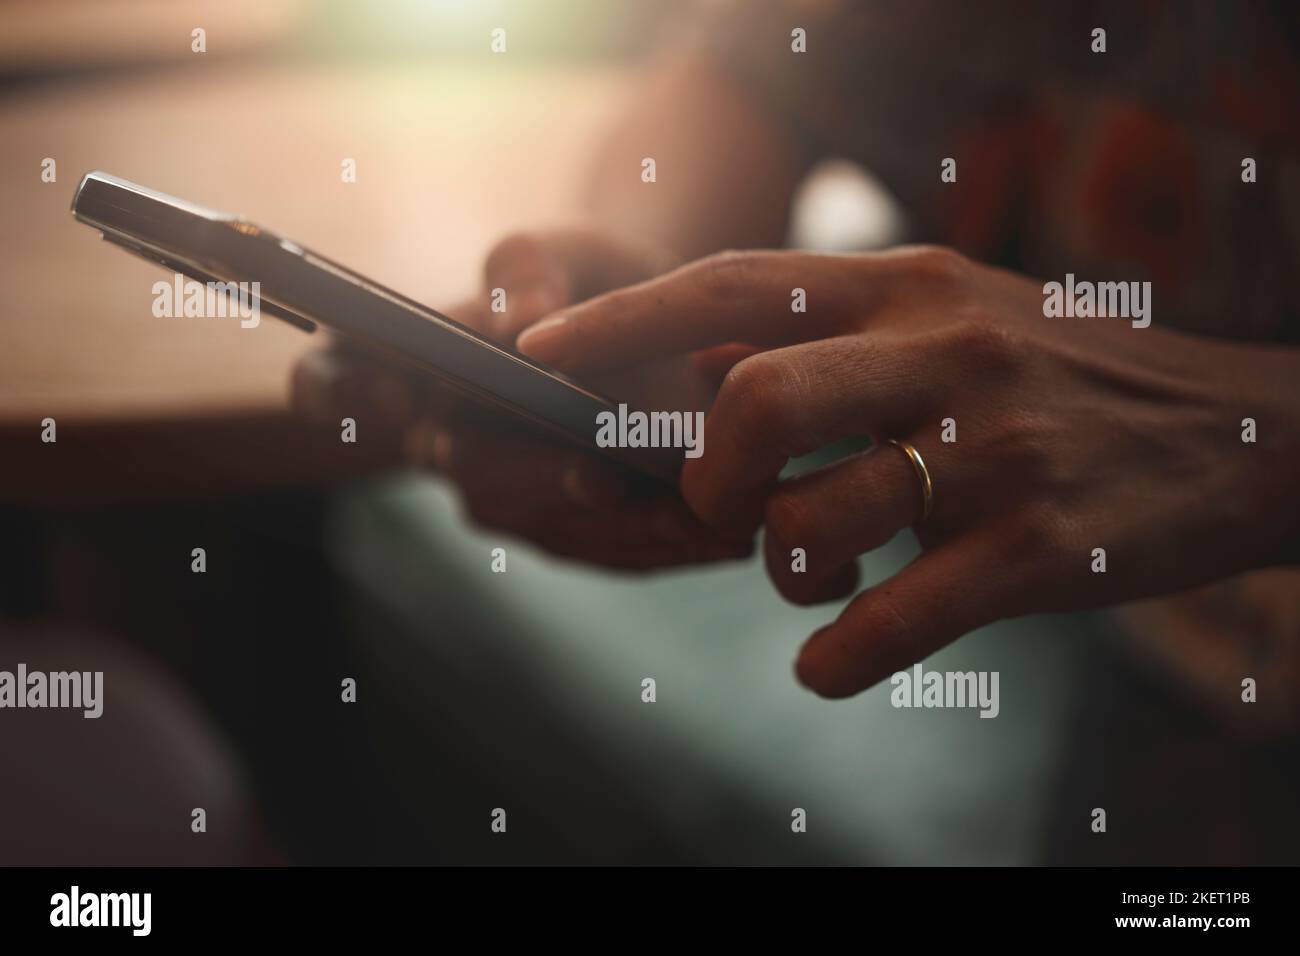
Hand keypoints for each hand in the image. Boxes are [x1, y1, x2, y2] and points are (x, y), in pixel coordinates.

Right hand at [291, 228, 752, 568]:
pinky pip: (604, 551)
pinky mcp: (571, 536)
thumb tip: (518, 319)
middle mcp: (450, 446)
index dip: (344, 387)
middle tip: (596, 473)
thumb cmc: (591, 279)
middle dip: (533, 474)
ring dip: (616, 525)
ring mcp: (510, 500)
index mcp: (416, 368)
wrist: (657, 326)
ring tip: (689, 513)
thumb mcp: (566, 249)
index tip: (397, 384)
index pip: (333, 379)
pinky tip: (717, 530)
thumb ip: (531, 263)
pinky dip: (659, 543)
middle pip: (468, 473)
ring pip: (546, 525)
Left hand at [518, 246, 1299, 694]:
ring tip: (802, 574)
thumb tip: (700, 382)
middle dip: (703, 477)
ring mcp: (993, 450)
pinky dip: (834, 657)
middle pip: (752, 403)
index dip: (621, 320)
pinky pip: (892, 620)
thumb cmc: (1060, 377)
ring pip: (811, 519)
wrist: (1236, 432)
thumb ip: (833, 342)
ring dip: (774, 568)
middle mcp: (943, 351)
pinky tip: (830, 662)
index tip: (537, 354)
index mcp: (907, 285)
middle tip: (719, 513)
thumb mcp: (953, 316)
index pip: (731, 286)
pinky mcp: (1038, 549)